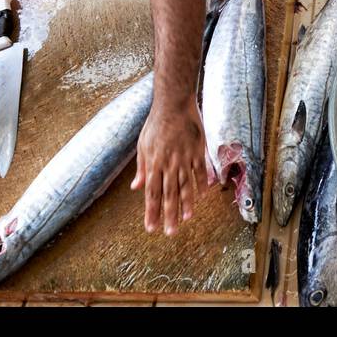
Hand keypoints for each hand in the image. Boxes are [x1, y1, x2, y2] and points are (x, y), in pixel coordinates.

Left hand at [131, 96, 206, 235]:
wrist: (173, 104)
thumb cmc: (156, 124)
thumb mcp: (143, 145)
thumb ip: (141, 168)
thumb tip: (136, 187)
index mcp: (154, 163)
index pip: (151, 193)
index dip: (152, 212)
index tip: (152, 227)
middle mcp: (169, 164)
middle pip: (169, 194)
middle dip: (169, 215)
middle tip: (170, 232)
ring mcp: (185, 158)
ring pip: (185, 186)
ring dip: (185, 204)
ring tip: (185, 219)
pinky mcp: (198, 151)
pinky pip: (200, 171)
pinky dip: (201, 184)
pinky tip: (201, 197)